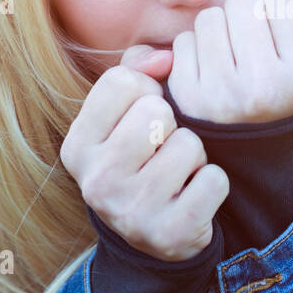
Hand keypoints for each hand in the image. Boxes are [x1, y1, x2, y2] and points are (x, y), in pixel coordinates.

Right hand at [59, 46, 228, 261]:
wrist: (153, 234)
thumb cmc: (141, 156)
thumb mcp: (124, 113)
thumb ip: (138, 68)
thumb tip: (166, 57)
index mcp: (77, 146)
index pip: (123, 82)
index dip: (147, 91)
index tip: (146, 117)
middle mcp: (96, 182)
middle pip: (157, 111)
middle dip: (172, 125)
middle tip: (164, 150)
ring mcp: (131, 212)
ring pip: (190, 144)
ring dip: (195, 155)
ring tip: (178, 173)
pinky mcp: (170, 234)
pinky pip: (215, 180)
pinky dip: (213, 184)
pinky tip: (192, 196)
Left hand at [166, 0, 292, 123]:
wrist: (261, 151)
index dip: (282, 4)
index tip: (284, 32)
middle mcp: (263, 87)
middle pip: (242, 0)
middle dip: (249, 12)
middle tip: (258, 42)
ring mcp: (221, 95)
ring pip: (210, 17)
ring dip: (222, 29)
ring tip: (236, 56)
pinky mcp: (188, 99)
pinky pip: (183, 42)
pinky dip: (198, 50)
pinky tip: (214, 71)